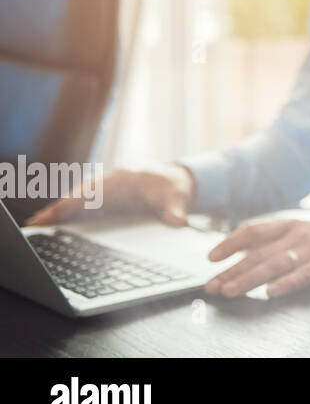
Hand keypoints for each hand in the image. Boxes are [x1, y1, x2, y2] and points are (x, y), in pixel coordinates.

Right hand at [24, 164, 194, 226]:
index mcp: (125, 178)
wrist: (176, 179)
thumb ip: (176, 210)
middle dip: (59, 207)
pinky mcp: (105, 196)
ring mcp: (106, 187)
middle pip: (80, 193)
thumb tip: (179, 222)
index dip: (76, 201)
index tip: (59, 211)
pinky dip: (67, 211)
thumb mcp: (177, 198)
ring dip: (59, 210)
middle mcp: (111, 180)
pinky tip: (53, 223)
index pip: (96, 190)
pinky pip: (82, 202)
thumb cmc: (174, 187)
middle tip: (36, 222)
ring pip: (78, 197)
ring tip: (37, 224)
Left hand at [202, 220, 309, 298]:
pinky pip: (306, 274)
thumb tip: (240, 259)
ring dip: (250, 278)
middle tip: (213, 286)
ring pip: (276, 263)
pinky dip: (287, 283)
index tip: (210, 258)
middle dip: (232, 270)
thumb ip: (276, 245)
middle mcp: (300, 234)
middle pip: (259, 252)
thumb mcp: (303, 236)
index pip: (253, 231)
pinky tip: (272, 292)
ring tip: (231, 291)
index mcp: (290, 225)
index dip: (230, 243)